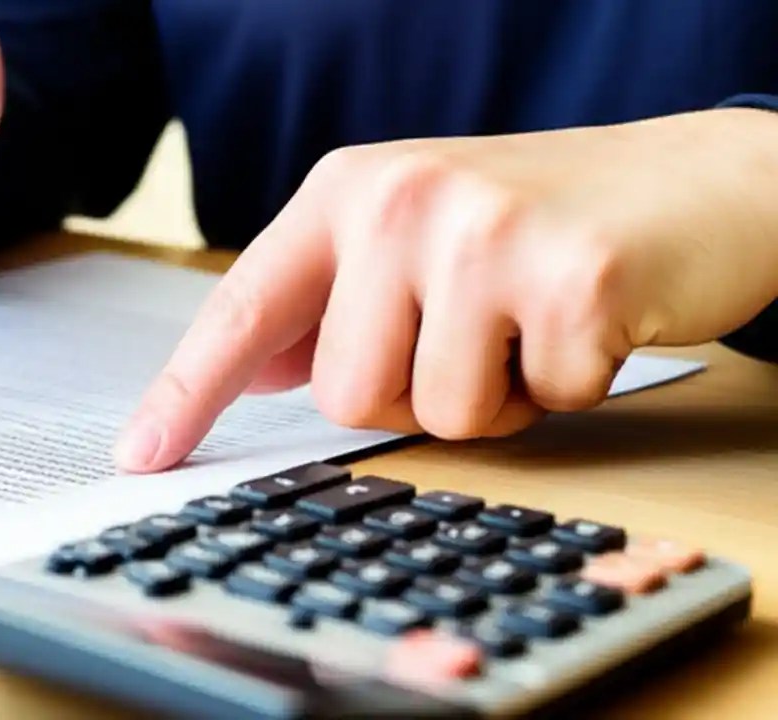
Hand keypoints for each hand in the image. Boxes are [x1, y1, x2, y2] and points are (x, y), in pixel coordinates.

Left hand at [115, 108, 777, 471]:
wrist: (698, 181)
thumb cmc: (542, 220)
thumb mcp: (417, 235)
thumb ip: (335, 298)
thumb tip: (258, 368)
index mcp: (348, 190)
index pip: (242, 306)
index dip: (188, 391)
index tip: (140, 455)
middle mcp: (399, 199)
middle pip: (344, 394)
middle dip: (413, 392)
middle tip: (477, 328)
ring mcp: (483, 234)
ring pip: (436, 415)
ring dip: (495, 395)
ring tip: (532, 322)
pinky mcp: (570, 279)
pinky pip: (538, 408)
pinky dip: (568, 389)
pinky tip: (590, 322)